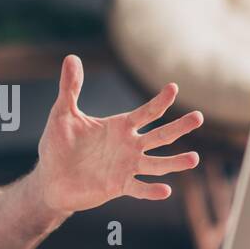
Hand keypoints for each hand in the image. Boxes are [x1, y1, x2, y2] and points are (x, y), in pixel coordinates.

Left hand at [32, 55, 203, 214]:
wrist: (50, 178)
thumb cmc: (58, 145)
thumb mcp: (63, 113)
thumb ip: (70, 88)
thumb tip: (71, 58)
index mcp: (120, 126)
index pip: (146, 112)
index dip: (160, 101)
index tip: (173, 88)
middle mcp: (129, 146)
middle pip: (160, 135)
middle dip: (179, 127)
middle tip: (198, 117)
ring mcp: (126, 166)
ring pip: (157, 164)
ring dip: (175, 162)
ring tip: (194, 159)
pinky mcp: (118, 186)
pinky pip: (139, 188)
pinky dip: (151, 190)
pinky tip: (166, 190)